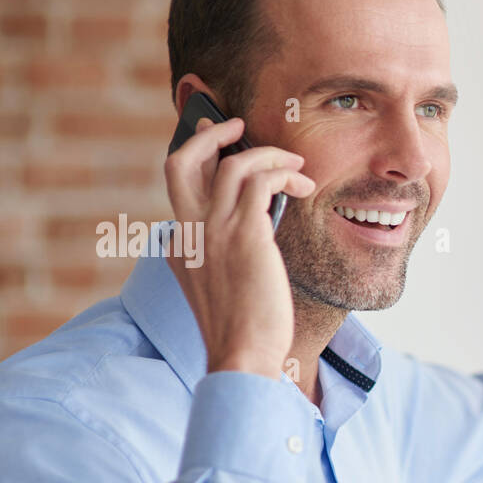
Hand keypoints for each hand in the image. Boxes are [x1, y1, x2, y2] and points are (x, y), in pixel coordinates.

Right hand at [162, 116, 315, 378]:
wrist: (242, 358)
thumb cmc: (242, 333)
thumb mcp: (220, 291)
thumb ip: (222, 258)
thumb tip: (253, 233)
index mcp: (179, 247)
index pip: (181, 187)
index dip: (202, 160)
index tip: (222, 146)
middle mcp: (189, 233)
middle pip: (180, 162)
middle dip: (209, 134)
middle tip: (238, 124)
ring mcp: (213, 232)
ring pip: (232, 164)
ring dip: (267, 155)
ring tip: (295, 164)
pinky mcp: (245, 236)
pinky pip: (261, 181)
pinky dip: (283, 173)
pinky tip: (303, 185)